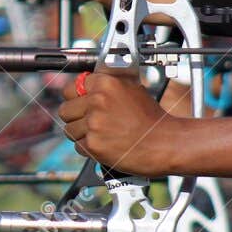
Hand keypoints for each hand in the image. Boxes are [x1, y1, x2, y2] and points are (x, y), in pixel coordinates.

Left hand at [58, 69, 179, 175]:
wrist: (165, 142)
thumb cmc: (151, 118)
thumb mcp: (131, 89)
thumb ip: (106, 85)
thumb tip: (84, 84)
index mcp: (105, 83)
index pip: (71, 88)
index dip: (76, 98)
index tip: (81, 103)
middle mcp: (97, 101)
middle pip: (65, 110)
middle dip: (75, 118)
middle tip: (91, 122)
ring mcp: (94, 123)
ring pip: (69, 130)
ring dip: (81, 135)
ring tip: (102, 134)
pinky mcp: (93, 144)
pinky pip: (78, 147)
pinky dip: (89, 149)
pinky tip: (106, 145)